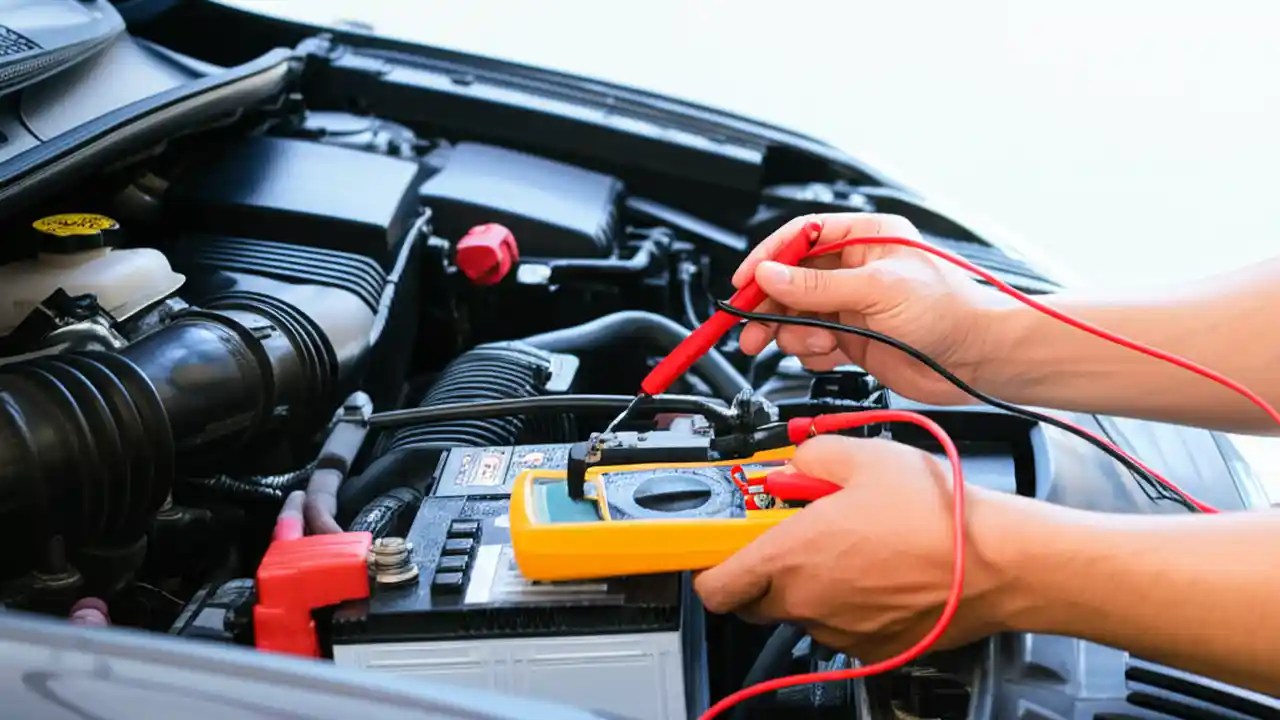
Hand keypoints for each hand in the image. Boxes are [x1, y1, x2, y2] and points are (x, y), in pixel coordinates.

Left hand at [693, 435, 1021, 661]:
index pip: (714, 586)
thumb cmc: (936, 514)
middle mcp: (808, 601)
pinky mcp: (871, 647)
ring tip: (849, 545)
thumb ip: (809, 453)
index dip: (710, 565)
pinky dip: (845, 601)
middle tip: (792, 534)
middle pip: (752, 599)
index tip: (721, 546)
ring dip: (808, 583)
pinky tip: (876, 570)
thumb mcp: (862, 455)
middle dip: (760, 569)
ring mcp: (839, 629)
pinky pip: (838, 624)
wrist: (998, 562)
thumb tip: (792, 459)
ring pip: (798, 610)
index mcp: (791, 557)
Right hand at [735, 213, 1009, 404]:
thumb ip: (818, 287)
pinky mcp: (854, 338)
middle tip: (748, 328)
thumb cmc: (950, 311)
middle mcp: (856, 268)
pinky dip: (813, 353)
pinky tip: (828, 356)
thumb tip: (771, 275)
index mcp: (865, 238)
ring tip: (807, 345)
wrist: (979, 360)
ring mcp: (853, 304)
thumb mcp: (878, 290)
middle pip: (791, 281)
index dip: (768, 258)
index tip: (744, 282)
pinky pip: (813, 343)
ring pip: (798, 315)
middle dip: (769, 306)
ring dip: (792, 333)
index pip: (801, 238)